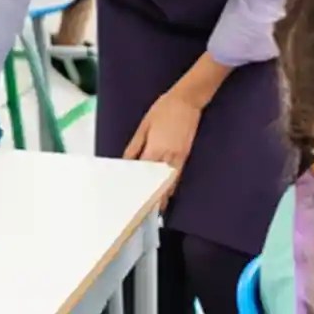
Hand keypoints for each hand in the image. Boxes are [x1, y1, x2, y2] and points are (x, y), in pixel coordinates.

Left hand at [123, 89, 201, 203]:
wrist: (187, 101)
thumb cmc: (162, 111)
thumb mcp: (143, 127)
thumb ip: (134, 147)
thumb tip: (126, 163)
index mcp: (155, 148)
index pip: (144, 174)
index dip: (138, 187)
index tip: (132, 200)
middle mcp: (168, 156)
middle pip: (158, 182)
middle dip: (152, 198)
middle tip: (142, 211)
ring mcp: (179, 157)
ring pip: (170, 182)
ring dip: (163, 195)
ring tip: (154, 210)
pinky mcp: (186, 155)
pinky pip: (177, 175)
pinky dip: (171, 185)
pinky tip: (166, 194)